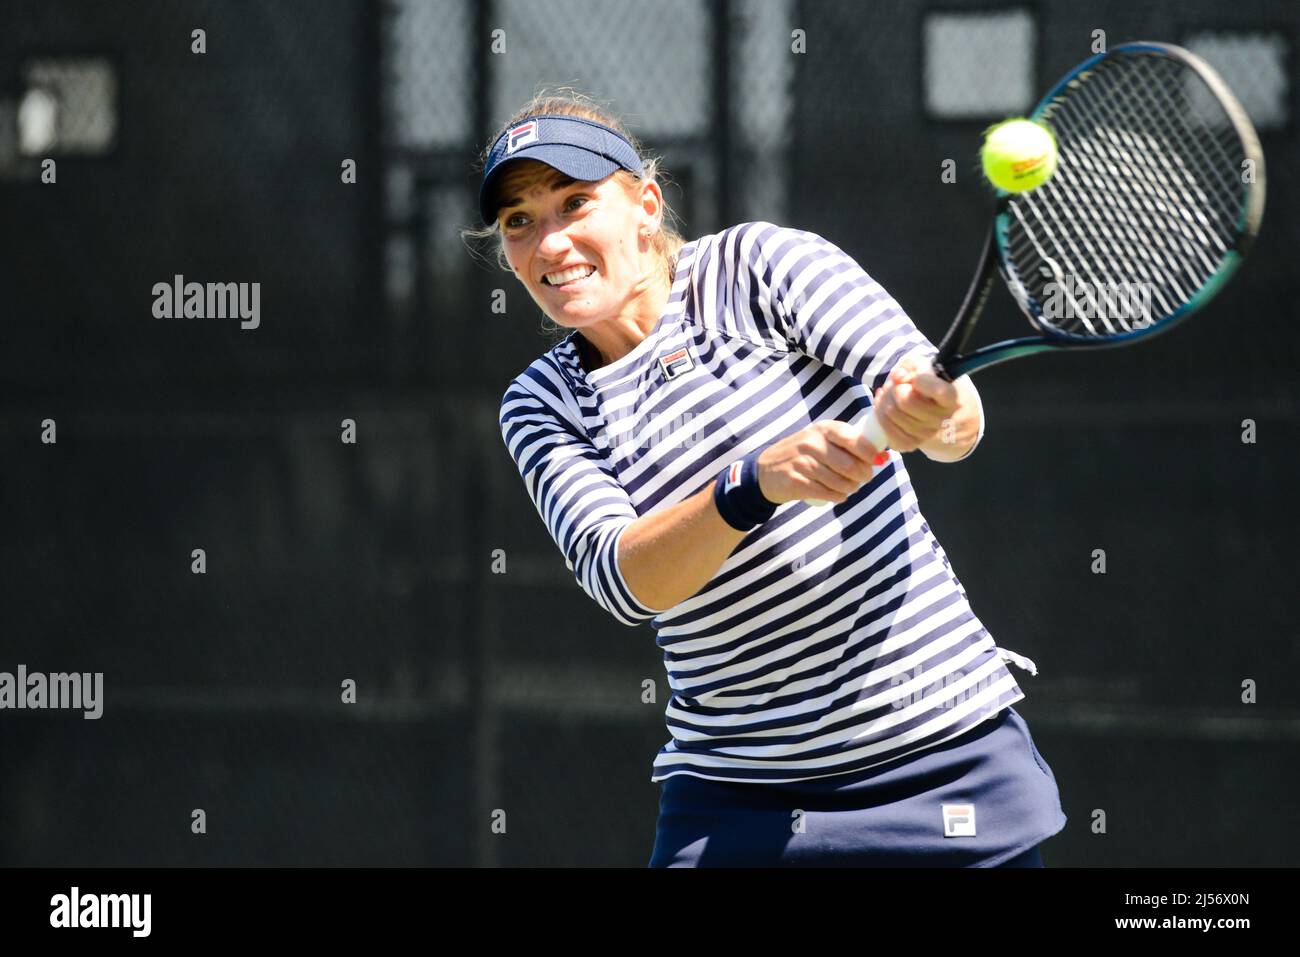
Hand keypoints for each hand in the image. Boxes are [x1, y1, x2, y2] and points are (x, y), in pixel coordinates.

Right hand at [756, 420, 882, 504]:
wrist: (766, 471)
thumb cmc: (803, 454)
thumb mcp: (821, 439)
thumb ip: (849, 443)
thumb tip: (883, 456)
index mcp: (823, 429)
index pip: (855, 440)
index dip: (871, 454)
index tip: (877, 462)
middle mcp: (813, 443)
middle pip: (851, 466)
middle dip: (864, 476)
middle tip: (863, 478)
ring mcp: (803, 463)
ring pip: (841, 482)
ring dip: (851, 489)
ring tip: (850, 487)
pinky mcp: (797, 482)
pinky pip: (828, 494)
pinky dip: (838, 497)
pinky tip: (838, 495)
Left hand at [872, 353, 959, 452]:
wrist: (941, 416)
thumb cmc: (931, 387)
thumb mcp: (927, 368)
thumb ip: (912, 366)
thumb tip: (898, 377)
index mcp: (952, 399)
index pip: (939, 391)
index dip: (922, 381)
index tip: (916, 377)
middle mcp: (941, 420)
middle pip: (905, 401)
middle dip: (894, 388)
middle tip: (895, 384)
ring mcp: (925, 435)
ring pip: (891, 413)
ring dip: (884, 399)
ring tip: (889, 393)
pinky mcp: (910, 445)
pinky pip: (886, 429)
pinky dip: (879, 414)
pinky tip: (883, 405)